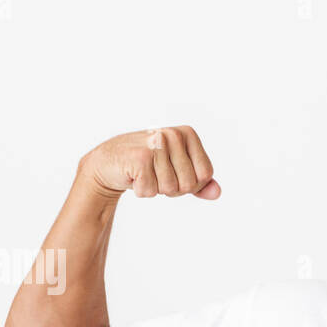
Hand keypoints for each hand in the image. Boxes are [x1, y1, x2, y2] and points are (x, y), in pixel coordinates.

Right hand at [78, 126, 220, 199]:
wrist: (109, 164)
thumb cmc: (146, 166)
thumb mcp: (177, 171)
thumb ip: (200, 182)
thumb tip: (217, 192)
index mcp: (187, 134)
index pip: (205, 175)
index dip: (191, 184)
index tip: (172, 172)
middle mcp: (173, 134)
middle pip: (189, 184)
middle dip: (172, 188)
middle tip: (155, 174)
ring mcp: (157, 144)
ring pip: (170, 189)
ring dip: (156, 189)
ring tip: (144, 174)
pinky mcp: (140, 158)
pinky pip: (151, 191)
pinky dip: (141, 191)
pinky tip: (133, 176)